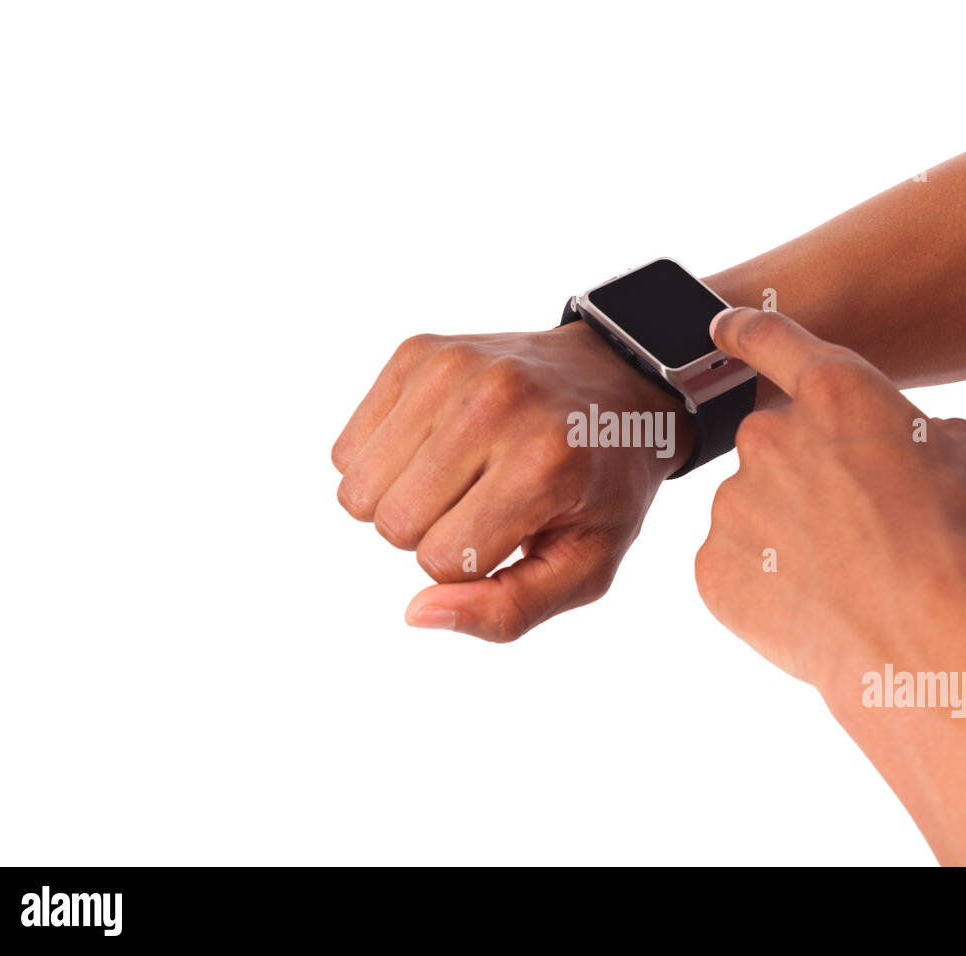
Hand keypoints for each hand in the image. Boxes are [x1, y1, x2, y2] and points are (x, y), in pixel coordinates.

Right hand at [333, 320, 691, 640]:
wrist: (619, 384)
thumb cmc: (601, 487)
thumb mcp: (585, 567)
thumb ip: (508, 611)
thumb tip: (415, 614)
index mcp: (544, 463)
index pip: (444, 560)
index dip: (471, 567)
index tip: (513, 534)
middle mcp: (494, 404)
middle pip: (394, 524)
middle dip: (433, 536)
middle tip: (486, 505)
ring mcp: (451, 369)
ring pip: (358, 491)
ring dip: (401, 501)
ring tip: (459, 478)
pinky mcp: (417, 351)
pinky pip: (346, 451)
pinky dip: (382, 464)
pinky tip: (437, 448)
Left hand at [694, 308, 965, 700]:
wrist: (921, 640)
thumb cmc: (960, 544)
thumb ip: (936, 432)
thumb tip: (924, 443)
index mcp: (833, 391)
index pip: (772, 338)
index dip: (746, 330)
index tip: (722, 326)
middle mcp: (767, 436)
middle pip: (774, 446)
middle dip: (807, 476)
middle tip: (858, 525)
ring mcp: (731, 503)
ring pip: (753, 510)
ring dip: (786, 533)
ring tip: (843, 577)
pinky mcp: (711, 566)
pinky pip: (735, 567)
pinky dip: (765, 583)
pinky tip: (812, 606)